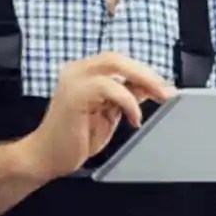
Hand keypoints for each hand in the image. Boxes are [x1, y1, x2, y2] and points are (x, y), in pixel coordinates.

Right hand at [17, 52, 175, 180]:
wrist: (46, 157)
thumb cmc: (75, 138)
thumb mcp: (108, 114)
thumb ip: (124, 98)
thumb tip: (148, 88)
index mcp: (83, 73)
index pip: (118, 62)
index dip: (143, 72)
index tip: (166, 87)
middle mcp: (76, 70)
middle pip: (117, 58)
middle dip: (147, 73)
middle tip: (168, 91)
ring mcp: (73, 79)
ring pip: (114, 65)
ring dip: (143, 81)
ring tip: (160, 98)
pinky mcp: (74, 94)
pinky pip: (108, 87)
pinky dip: (128, 101)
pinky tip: (135, 118)